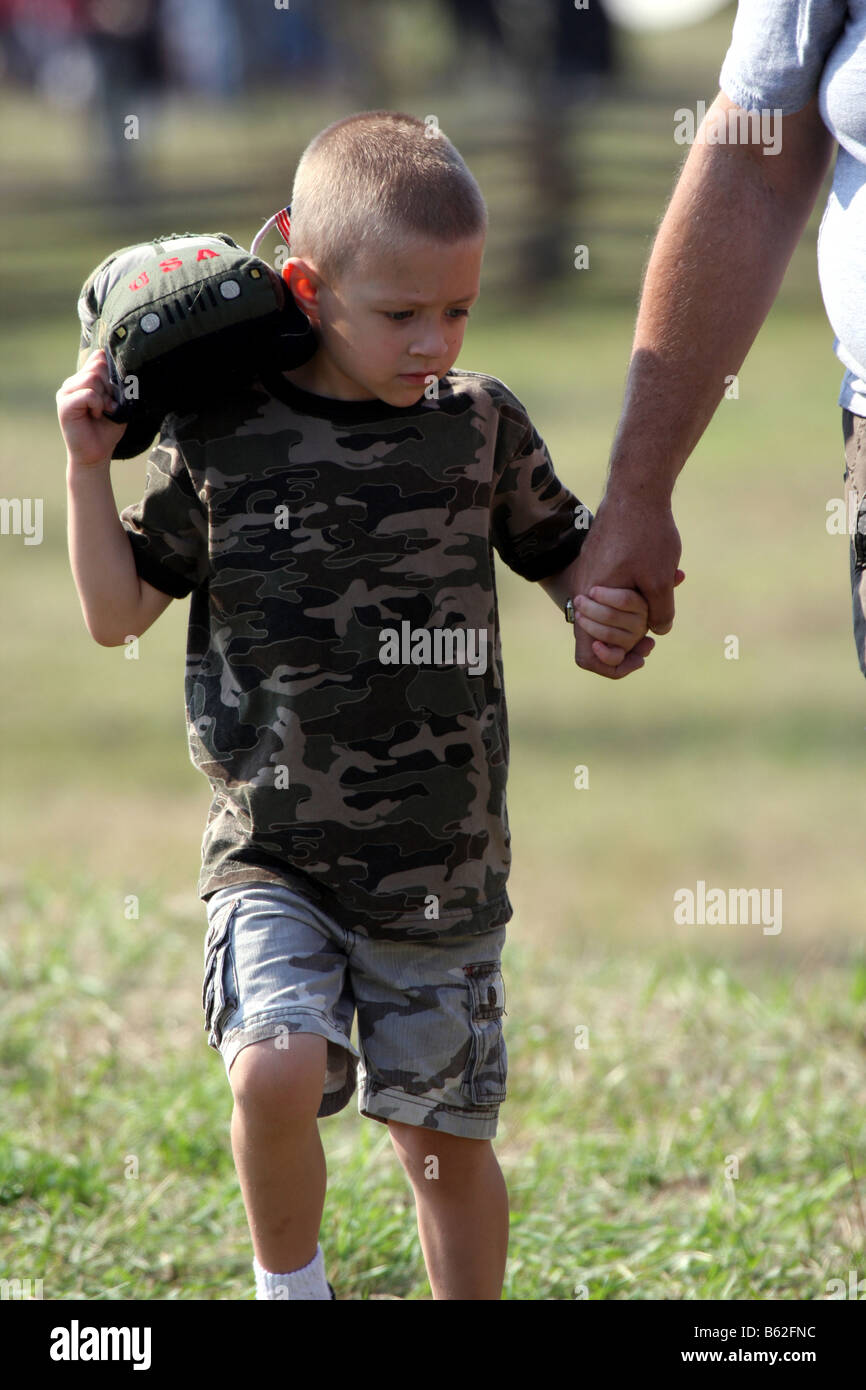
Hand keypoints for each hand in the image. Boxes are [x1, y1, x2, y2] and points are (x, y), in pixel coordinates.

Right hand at [57, 349, 126, 467]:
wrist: (96, 453)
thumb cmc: (107, 429)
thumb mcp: (117, 402)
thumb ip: (114, 382)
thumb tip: (112, 360)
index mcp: (84, 379)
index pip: (99, 358)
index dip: (112, 374)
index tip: (114, 394)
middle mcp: (73, 382)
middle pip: (98, 367)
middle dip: (110, 386)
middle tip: (109, 405)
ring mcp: (66, 392)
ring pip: (92, 378)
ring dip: (104, 397)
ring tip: (102, 411)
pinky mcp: (64, 404)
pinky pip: (88, 393)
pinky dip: (97, 404)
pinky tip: (95, 414)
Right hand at [571, 490, 682, 677]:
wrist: (636, 489)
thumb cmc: (646, 534)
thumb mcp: (660, 580)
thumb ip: (660, 614)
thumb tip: (658, 631)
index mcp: (590, 602)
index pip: (588, 656)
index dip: (613, 666)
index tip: (642, 655)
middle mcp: (583, 594)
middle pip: (600, 639)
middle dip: (630, 641)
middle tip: (655, 636)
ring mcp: (589, 579)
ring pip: (610, 615)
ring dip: (638, 614)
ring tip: (668, 594)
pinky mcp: (599, 566)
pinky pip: (615, 594)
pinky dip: (638, 594)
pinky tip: (669, 575)